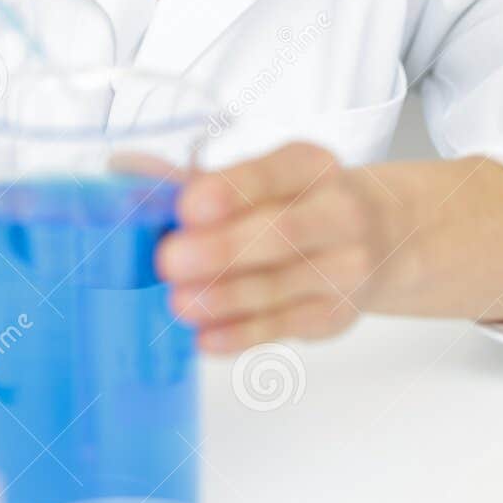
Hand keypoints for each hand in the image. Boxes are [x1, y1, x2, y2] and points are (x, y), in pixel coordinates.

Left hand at [153, 142, 396, 352]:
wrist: (377, 238)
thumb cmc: (295, 203)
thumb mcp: (260, 178)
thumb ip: (196, 179)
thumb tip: (125, 168)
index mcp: (311, 165)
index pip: (272, 173)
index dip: (231, 191)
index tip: (189, 206)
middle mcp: (338, 211)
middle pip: (279, 233)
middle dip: (221, 250)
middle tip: (168, 260)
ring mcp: (345, 267)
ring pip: (279, 286)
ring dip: (224, 298)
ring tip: (178, 302)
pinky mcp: (336, 314)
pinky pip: (284, 327)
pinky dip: (242, 335)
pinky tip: (207, 337)